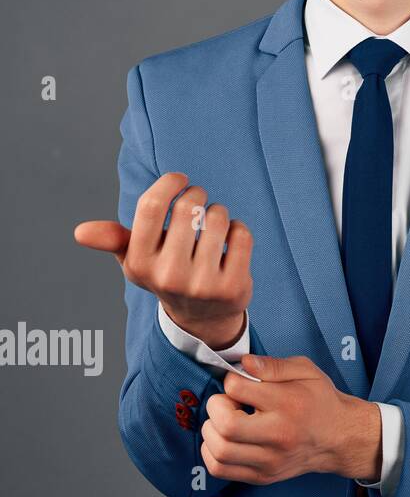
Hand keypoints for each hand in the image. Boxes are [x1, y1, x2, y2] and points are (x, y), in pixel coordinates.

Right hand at [74, 171, 252, 348]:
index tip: (180, 179)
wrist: (202, 317)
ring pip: (219, 218)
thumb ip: (113, 240)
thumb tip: (80, 232)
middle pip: (189, 206)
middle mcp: (169, 275)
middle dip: (197, 195)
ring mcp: (202, 284)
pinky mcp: (233, 287)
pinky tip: (232, 240)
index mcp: (140, 262)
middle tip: (198, 203)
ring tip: (214, 223)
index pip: (152, 205)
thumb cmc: (166, 273)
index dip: (169, 182)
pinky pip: (242, 234)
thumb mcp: (137, 259)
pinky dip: (239, 229)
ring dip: (219, 212)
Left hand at [202, 355, 381, 483]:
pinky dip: (211, 453)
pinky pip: (221, 469)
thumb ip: (273, 365)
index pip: (238, 389)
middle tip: (227, 402)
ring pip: (219, 450)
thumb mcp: (306, 371)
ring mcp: (270, 460)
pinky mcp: (263, 476)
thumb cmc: (321, 401)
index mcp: (289, 403)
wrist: (339, 438)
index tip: (238, 382)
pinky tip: (225, 440)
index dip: (230, 381)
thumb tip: (243, 363)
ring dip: (211, 431)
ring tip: (225, 421)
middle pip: (226, 425)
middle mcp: (279, 434)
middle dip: (216, 407)